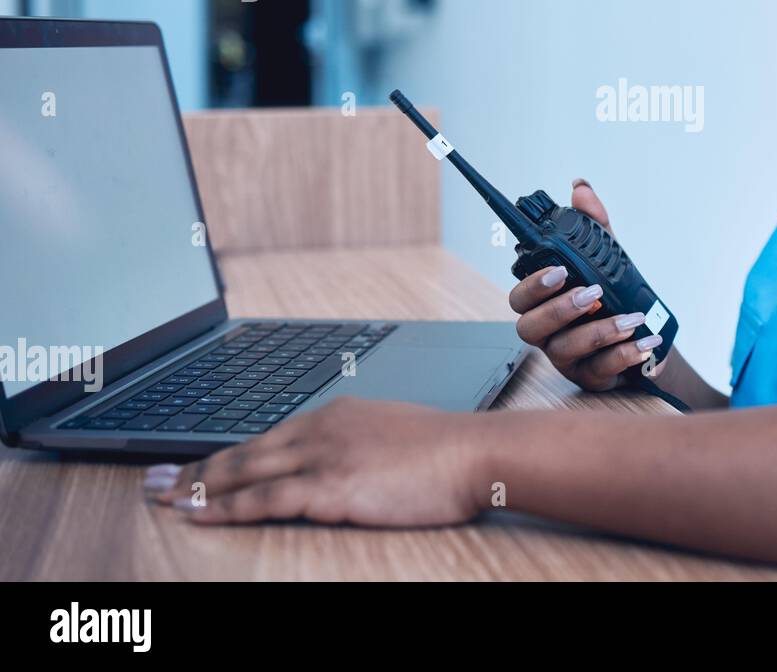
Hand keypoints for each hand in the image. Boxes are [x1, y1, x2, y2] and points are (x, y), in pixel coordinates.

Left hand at [142, 396, 486, 525]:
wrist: (473, 453)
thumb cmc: (445, 450)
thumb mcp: (392, 435)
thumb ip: (357, 445)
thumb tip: (341, 463)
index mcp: (335, 415)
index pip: (265, 436)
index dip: (223, 454)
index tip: (192, 465)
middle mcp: (320, 429)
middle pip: (242, 450)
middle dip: (192, 467)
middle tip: (152, 479)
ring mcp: (323, 456)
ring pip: (244, 472)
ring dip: (196, 487)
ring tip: (160, 500)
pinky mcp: (330, 486)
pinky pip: (264, 499)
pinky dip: (226, 507)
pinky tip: (199, 513)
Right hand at [508, 179, 662, 392]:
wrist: (649, 337)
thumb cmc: (617, 297)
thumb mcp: (609, 258)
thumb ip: (594, 225)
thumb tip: (580, 188)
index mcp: (545, 303)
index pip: (520, 296)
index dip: (533, 285)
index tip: (559, 270)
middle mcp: (548, 332)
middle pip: (528, 327)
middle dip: (558, 309)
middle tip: (591, 292)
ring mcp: (567, 358)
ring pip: (565, 350)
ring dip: (599, 332)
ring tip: (631, 319)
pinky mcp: (591, 378)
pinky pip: (599, 371)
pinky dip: (622, 355)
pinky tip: (644, 342)